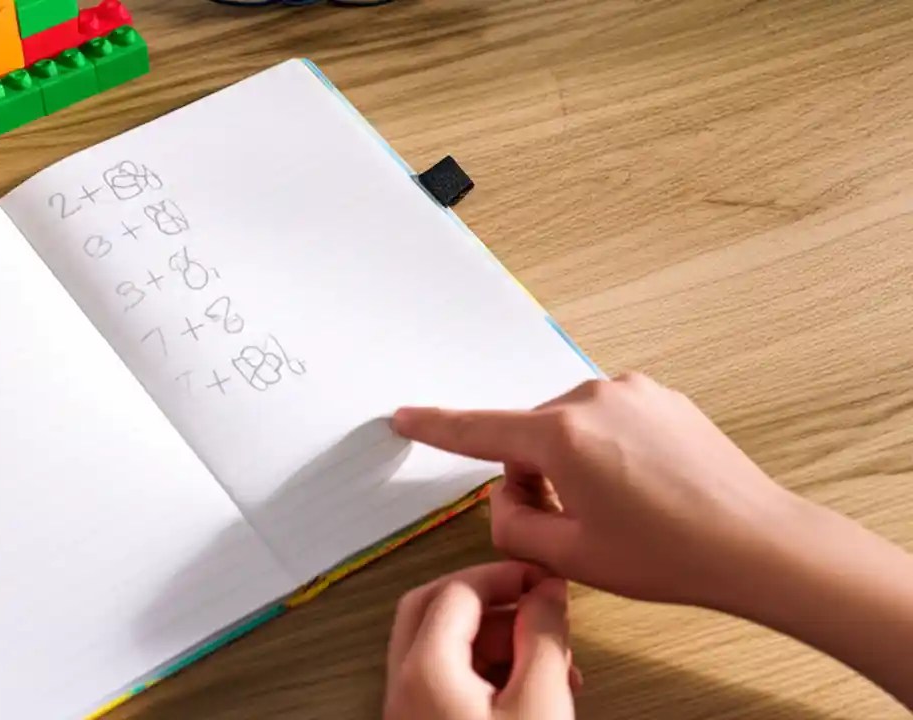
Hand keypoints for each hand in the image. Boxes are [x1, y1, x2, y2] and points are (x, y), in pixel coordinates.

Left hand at [384, 561, 576, 719]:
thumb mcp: (540, 706)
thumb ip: (544, 641)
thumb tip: (548, 592)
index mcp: (425, 670)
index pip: (456, 590)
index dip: (506, 576)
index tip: (546, 582)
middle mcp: (403, 686)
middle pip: (436, 610)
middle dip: (492, 602)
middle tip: (536, 607)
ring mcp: (408, 710)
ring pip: (442, 647)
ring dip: (495, 641)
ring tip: (552, 662)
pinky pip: (448, 681)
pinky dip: (488, 671)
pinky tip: (530, 689)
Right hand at [392, 373, 804, 606]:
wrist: (757, 542)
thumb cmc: (670, 553)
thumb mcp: (570, 556)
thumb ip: (511, 523)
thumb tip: (506, 496)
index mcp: (562, 436)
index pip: (478, 430)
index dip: (435, 427)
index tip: (405, 417)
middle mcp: (592, 399)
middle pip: (528, 436)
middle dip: (534, 477)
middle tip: (571, 527)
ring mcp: (631, 392)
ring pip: (568, 429)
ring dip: (572, 464)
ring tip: (615, 511)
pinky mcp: (660, 396)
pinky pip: (607, 420)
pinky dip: (606, 451)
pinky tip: (639, 489)